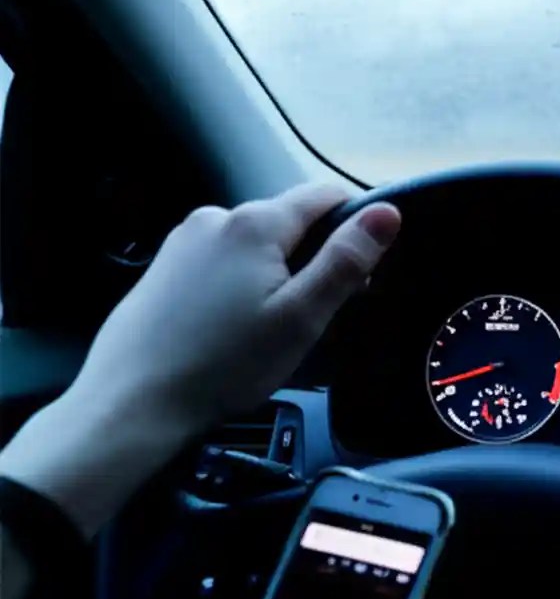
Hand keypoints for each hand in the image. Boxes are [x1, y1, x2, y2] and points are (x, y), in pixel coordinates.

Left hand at [70, 182, 399, 427]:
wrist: (133, 403)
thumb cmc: (223, 365)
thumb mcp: (302, 316)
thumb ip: (346, 260)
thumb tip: (387, 212)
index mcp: (256, 224)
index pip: (327, 195)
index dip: (355, 227)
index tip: (360, 273)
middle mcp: (217, 218)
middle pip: (290, 222)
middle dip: (313, 258)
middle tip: (313, 318)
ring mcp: (185, 241)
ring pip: (256, 245)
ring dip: (276, 274)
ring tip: (268, 329)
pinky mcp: (165, 268)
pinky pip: (223, 262)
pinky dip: (240, 285)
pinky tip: (232, 328)